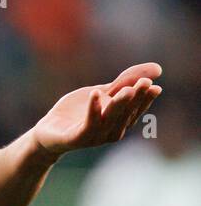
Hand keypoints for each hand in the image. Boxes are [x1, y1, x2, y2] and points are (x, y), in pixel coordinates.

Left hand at [32, 62, 162, 157]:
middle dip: (137, 98)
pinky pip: (88, 123)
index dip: (145, 99)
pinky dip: (93, 109)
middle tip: (146, 83)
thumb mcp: (102, 92)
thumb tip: (157, 67)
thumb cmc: (77, 111)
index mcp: (119, 121)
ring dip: (119, 104)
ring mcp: (95, 136)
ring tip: (128, 90)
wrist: (48, 131)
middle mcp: (111, 131)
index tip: (155, 86)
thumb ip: (124, 82)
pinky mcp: (77, 137)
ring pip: (110, 118)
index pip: (135, 110)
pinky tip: (95, 93)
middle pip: (125, 113)